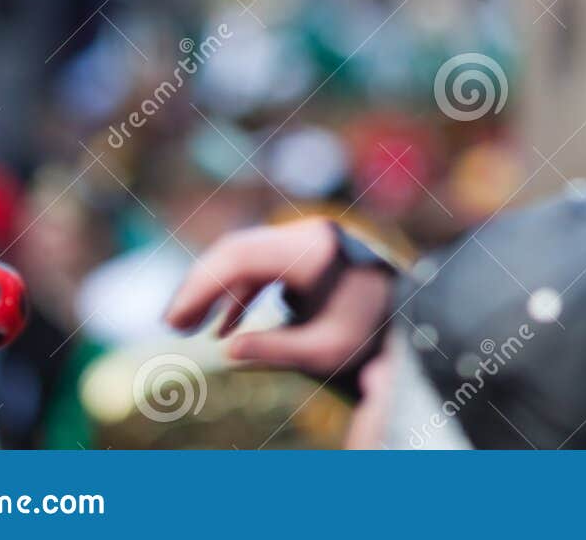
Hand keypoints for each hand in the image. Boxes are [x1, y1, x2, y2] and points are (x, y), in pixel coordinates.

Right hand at [165, 219, 392, 377]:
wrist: (411, 314)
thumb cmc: (372, 332)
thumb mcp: (326, 350)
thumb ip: (275, 349)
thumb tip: (227, 350)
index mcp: (313, 252)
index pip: (240, 257)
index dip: (201, 286)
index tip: (177, 319)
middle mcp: (307, 235)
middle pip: (236, 250)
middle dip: (200, 286)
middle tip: (173, 325)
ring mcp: (307, 238)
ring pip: (245, 255)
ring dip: (216, 289)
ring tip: (189, 328)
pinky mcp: (307, 250)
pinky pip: (262, 263)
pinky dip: (240, 291)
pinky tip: (224, 327)